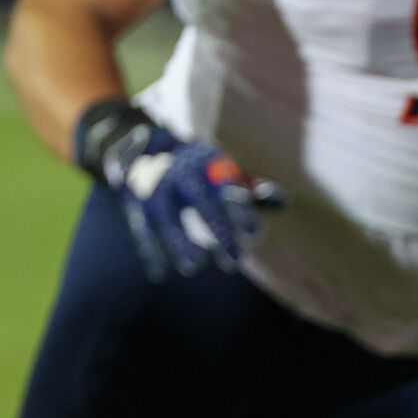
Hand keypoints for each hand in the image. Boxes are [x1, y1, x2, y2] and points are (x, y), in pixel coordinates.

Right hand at [75, 98, 284, 279]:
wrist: (144, 145)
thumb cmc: (197, 168)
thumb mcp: (223, 172)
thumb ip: (252, 187)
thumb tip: (282, 198)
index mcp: (207, 164)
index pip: (227, 187)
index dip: (241, 211)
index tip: (254, 235)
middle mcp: (181, 171)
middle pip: (200, 200)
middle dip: (217, 230)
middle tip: (232, 263)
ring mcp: (155, 185)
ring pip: (167, 214)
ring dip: (179, 240)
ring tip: (193, 267)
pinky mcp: (134, 199)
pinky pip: (141, 225)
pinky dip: (150, 248)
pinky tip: (159, 271)